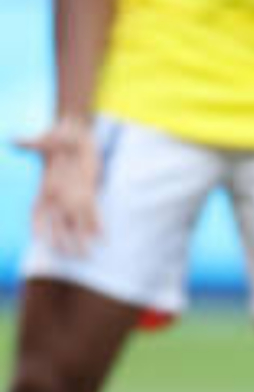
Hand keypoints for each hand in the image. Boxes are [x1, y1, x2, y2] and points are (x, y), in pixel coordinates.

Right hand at [15, 119, 99, 255]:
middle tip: (67, 257)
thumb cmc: (56, 137)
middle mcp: (58, 196)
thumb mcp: (44, 140)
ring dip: (81, 239)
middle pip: (58, 224)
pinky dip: (97, 224)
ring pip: (76, 222)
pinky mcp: (89, 191)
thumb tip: (13, 140)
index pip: (37, 212)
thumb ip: (31, 143)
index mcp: (44, 188)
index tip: (37, 240)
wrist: (75, 134)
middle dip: (62, 241)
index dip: (37, 226)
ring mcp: (73, 195)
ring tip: (86, 256)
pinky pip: (93, 211)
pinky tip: (102, 238)